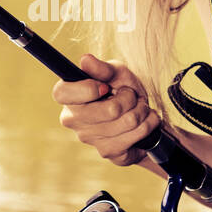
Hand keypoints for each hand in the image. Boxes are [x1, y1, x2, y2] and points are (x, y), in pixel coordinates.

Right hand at [52, 52, 160, 166]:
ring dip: (142, 111)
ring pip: (129, 122)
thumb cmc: (122, 89)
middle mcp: (73, 120)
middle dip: (130, 99)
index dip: (87, 89)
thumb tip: (85, 60)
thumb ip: (102, 68)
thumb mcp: (116, 73)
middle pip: (110, 110)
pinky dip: (148, 124)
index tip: (105, 87)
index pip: (63, 93)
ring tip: (140, 108)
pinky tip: (144, 121)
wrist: (139, 115)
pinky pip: (136, 135)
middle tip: (131, 96)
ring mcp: (89, 138)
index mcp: (68, 97)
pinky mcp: (107, 151)